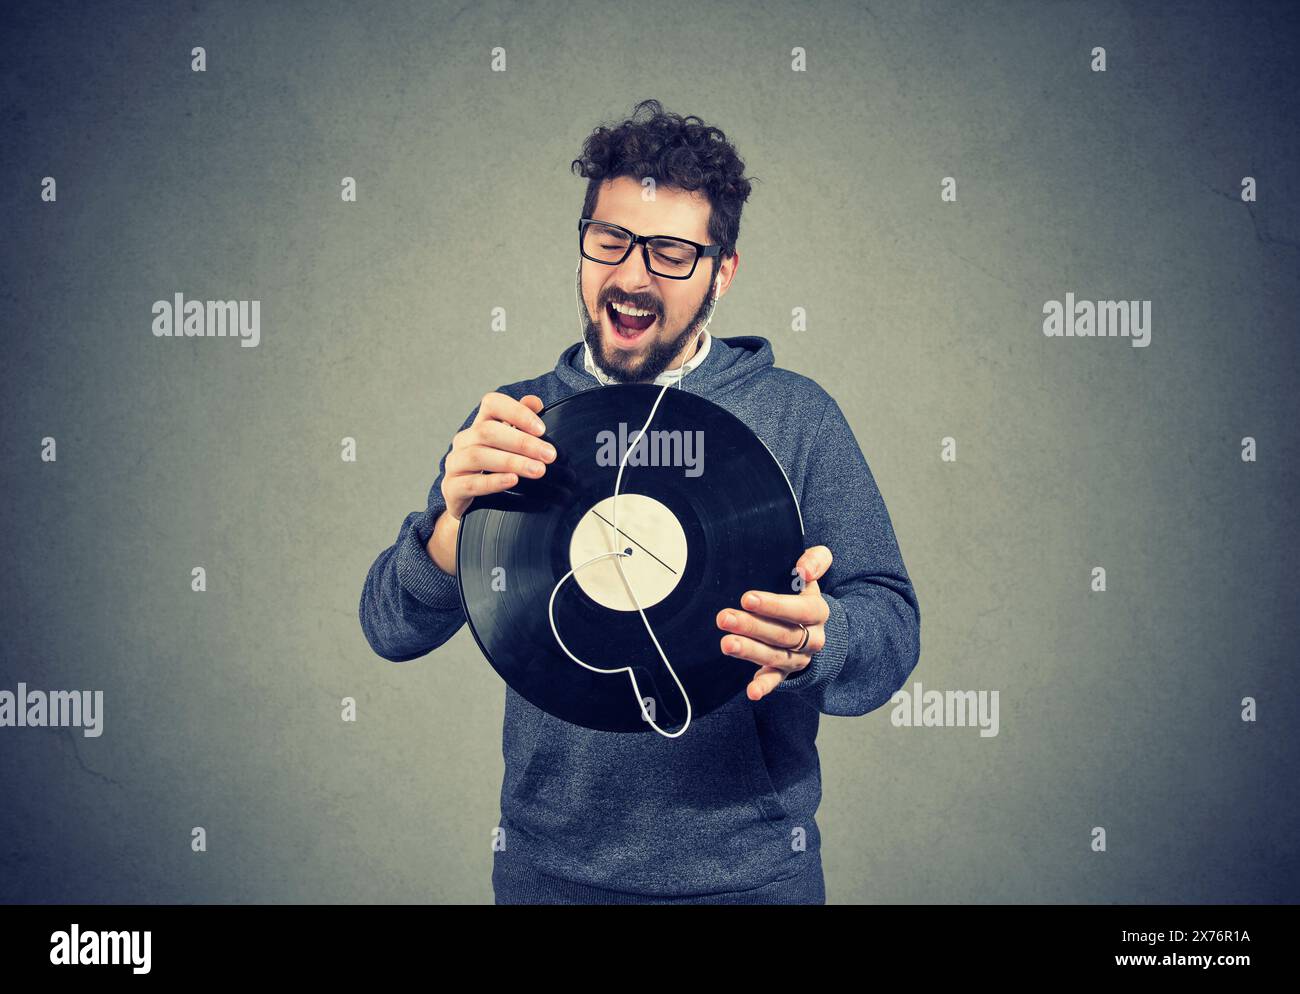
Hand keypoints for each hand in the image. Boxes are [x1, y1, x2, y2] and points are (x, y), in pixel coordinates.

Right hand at [441, 392, 556, 520]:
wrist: (472, 505)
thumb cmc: (493, 470)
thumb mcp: (509, 445)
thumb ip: (520, 422)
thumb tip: (535, 401)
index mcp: (479, 425)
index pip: (492, 403)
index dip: (516, 412)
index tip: (542, 429)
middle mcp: (464, 441)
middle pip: (487, 431)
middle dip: (522, 442)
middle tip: (548, 455)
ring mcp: (455, 464)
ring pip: (478, 456)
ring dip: (512, 462)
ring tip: (538, 470)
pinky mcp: (451, 488)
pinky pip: (471, 483)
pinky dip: (493, 481)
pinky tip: (513, 480)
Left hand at [716, 545, 832, 700]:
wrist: (814, 620)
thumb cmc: (804, 590)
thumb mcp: (816, 568)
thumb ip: (816, 560)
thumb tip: (804, 570)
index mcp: (818, 612)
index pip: (799, 610)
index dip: (774, 605)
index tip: (747, 598)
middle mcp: (812, 638)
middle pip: (782, 634)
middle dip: (752, 626)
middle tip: (724, 617)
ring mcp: (799, 657)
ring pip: (775, 657)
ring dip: (750, 652)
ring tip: (726, 643)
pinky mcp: (786, 672)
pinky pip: (776, 680)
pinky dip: (765, 686)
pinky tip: (751, 692)